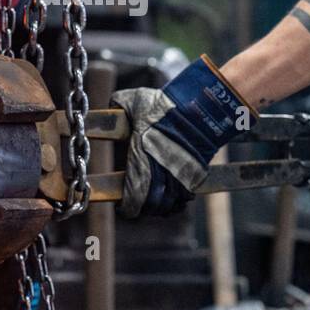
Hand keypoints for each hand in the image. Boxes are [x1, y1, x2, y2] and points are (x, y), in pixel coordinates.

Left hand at [111, 56, 250, 218]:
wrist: (197, 109)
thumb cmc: (163, 106)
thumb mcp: (134, 101)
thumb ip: (120, 104)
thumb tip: (112, 103)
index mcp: (141, 163)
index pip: (132, 200)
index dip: (126, 207)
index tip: (122, 205)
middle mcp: (160, 176)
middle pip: (151, 207)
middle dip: (142, 208)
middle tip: (137, 202)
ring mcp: (179, 178)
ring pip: (169, 206)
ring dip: (160, 206)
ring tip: (154, 200)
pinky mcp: (195, 176)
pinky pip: (186, 199)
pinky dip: (178, 201)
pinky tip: (172, 195)